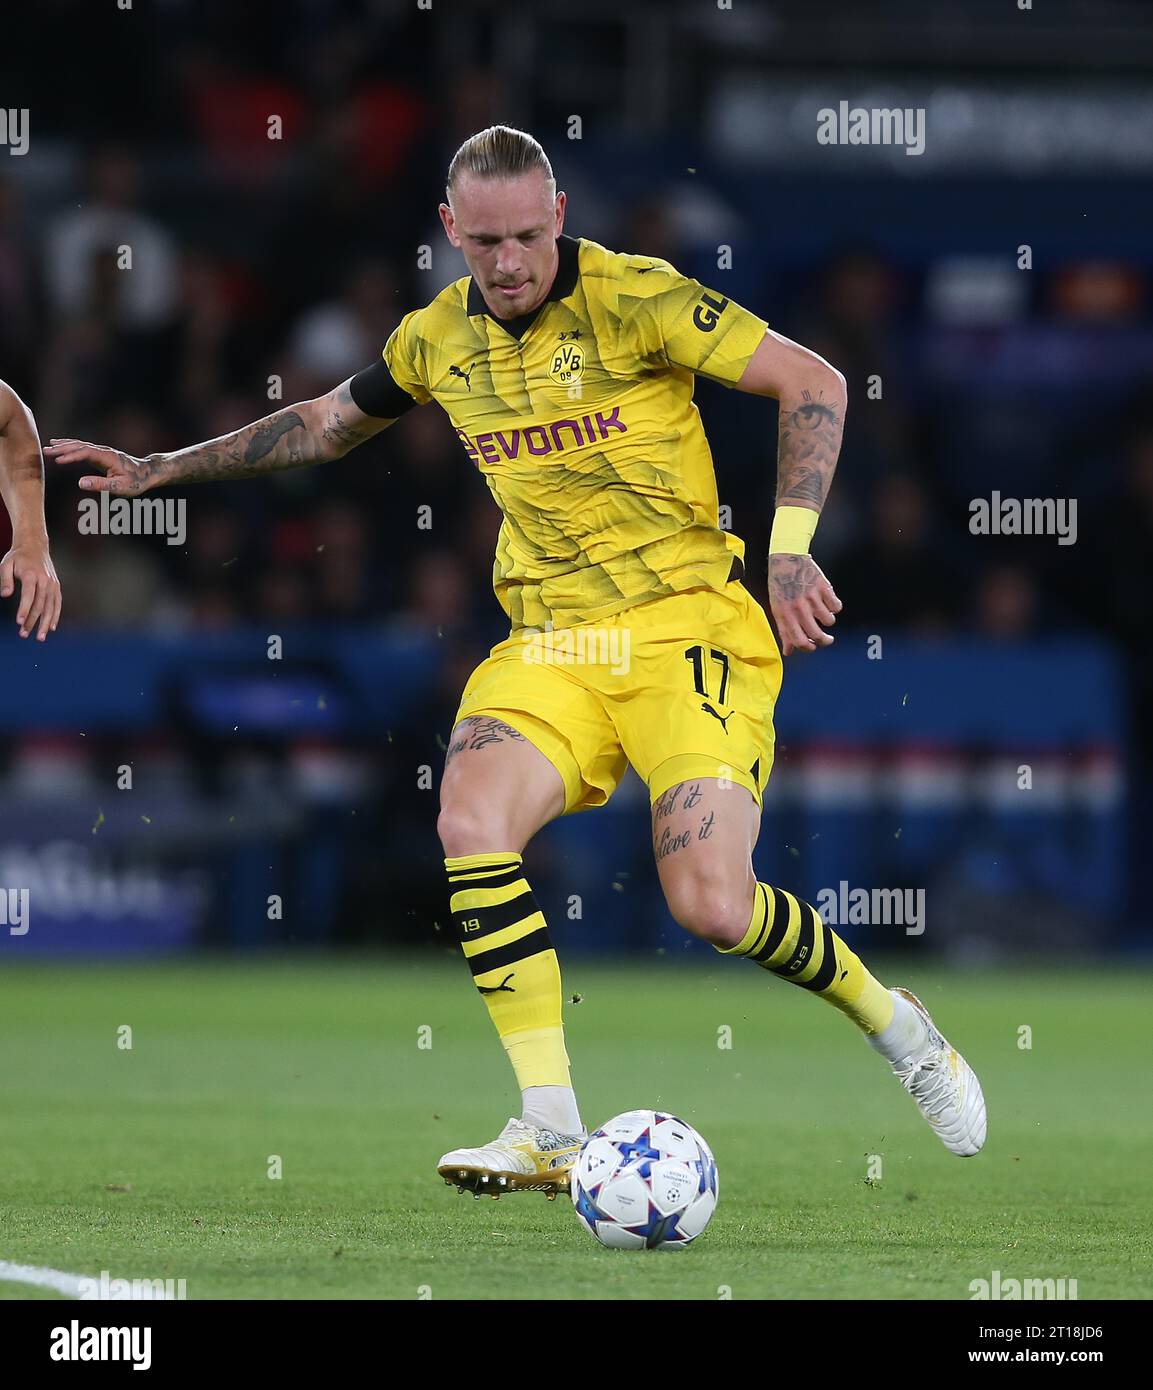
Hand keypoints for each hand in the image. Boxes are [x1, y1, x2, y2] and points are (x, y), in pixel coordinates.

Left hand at [0, 539, 60, 639]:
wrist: (35, 546)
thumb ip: (5, 579)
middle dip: (32, 621)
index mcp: (31, 574)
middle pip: (40, 604)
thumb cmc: (18, 556)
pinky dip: (55, 616)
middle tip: (24, 634)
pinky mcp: (56, 587)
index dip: (24, 609)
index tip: (19, 622)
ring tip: (39, 637)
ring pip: (50, 607)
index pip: (29, 595)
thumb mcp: (6, 564)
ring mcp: (53, 584)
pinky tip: (51, 627)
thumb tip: (5, 595)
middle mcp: (45, 580)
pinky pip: (57, 604)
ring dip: (45, 623)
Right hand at [44, 439, 158, 495]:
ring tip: (48, 447)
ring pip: (80, 445)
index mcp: (108, 457)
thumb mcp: (120, 487)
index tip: (58, 461)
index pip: (86, 453)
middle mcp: (104, 451)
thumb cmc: (135, 482)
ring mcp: (102, 451)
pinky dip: (70, 446)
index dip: (71, 456)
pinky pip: (82, 448)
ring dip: (64, 446)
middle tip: (45, 451)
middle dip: (63, 448)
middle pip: (80, 446)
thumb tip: (80, 483)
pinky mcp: (100, 454)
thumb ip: (101, 485)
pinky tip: (60, 445)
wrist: (147, 473)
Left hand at [767, 553, 841, 655]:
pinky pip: (836, 606)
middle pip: (817, 634)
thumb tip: (789, 651)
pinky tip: (828, 602)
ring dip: (828, 620)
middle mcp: (798, 607)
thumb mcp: (777, 608)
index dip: (808, 648)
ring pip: (829, 620)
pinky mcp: (822, 587)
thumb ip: (784, 631)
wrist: (786, 560)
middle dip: (824, 640)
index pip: (799, 640)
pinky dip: (835, 607)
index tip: (813, 647)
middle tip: (827, 639)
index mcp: (785, 614)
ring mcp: (811, 597)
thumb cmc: (780, 585)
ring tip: (824, 614)